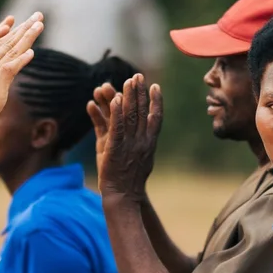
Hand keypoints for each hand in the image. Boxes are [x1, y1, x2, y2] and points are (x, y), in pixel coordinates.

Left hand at [86, 73, 161, 201]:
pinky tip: (116, 99)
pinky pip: (116, 127)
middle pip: (142, 112)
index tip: (155, 86)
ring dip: (129, 97)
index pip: (156, 118)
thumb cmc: (131, 179)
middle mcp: (142, 142)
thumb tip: (148, 131)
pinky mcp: (115, 149)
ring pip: (130, 116)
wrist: (123, 197)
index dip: (156, 101)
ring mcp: (129, 145)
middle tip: (138, 75)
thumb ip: (144, 142)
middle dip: (140, 93)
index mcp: (150, 143)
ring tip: (128, 81)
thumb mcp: (143, 158)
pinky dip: (116, 112)